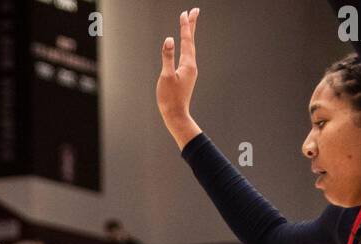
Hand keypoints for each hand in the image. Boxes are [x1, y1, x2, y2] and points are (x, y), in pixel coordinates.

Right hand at [157, 8, 202, 149]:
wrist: (176, 115)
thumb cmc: (170, 98)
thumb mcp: (166, 77)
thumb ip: (167, 57)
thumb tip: (168, 39)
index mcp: (188, 64)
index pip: (187, 40)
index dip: (185, 26)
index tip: (185, 13)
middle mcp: (191, 66)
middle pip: (191, 41)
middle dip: (192, 26)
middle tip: (194, 10)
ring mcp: (190, 71)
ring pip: (190, 48)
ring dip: (189, 35)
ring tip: (189, 24)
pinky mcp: (186, 76)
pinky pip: (187, 55)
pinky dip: (187, 46)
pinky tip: (185, 47)